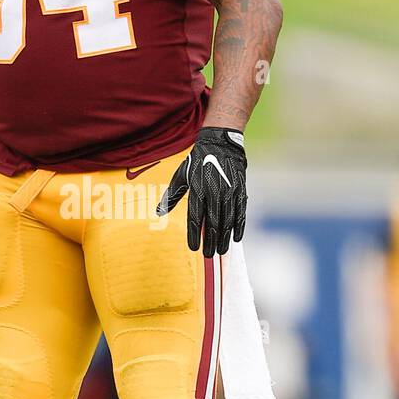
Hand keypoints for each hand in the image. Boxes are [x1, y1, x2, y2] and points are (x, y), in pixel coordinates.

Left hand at [156, 127, 246, 256]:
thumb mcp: (181, 175)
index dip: (195, 235)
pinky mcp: (240, 190)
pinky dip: (239, 226)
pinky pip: (241, 212)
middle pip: (213, 222)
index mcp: (197, 189)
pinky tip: (236, 238)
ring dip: (225, 238)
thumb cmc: (196, 161)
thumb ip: (171, 195)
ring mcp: (229, 191)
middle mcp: (214, 192)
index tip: (194, 248)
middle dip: (211, 241)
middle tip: (209, 255)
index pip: (195, 218)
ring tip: (222, 251)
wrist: (221, 143)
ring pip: (228, 220)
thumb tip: (158, 211)